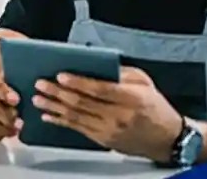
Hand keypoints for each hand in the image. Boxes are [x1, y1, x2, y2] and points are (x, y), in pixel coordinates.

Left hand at [33, 66, 182, 162]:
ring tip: (39, 98)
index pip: (100, 89)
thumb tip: (97, 65)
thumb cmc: (156, 108)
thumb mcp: (145, 82)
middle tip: (42, 84)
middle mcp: (119, 116)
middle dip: (59, 93)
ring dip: (55, 107)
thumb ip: (122, 73)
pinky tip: (49, 115)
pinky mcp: (103, 140)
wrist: (166, 139)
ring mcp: (109, 130)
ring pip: (76, 117)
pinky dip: (61, 121)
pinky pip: (77, 129)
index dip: (79, 82)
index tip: (61, 76)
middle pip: (83, 103)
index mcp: (131, 98)